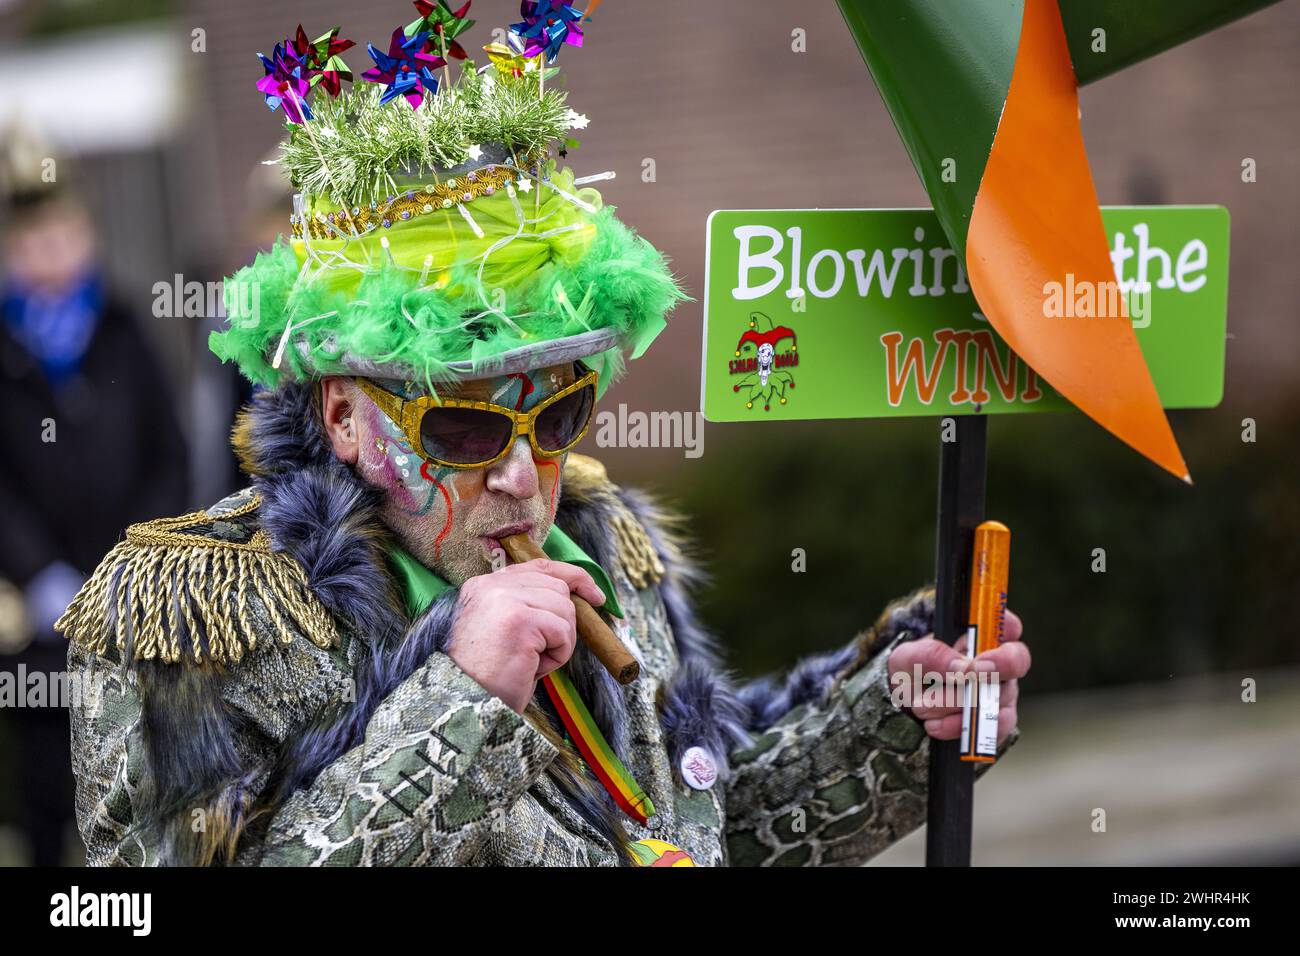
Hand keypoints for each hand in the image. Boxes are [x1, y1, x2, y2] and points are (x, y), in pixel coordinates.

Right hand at [445, 558, 605, 713]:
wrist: (464, 702)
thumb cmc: (486, 675)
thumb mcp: (503, 630)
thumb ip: (525, 605)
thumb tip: (572, 596)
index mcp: (485, 586)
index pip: (539, 567)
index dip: (572, 576)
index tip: (594, 594)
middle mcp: (492, 586)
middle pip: (557, 587)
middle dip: (563, 622)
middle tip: (543, 652)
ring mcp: (506, 600)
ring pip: (564, 609)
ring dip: (559, 641)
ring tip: (533, 662)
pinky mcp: (521, 621)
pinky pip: (562, 631)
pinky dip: (558, 655)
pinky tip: (534, 667)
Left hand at [887, 610, 1028, 744]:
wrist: (903, 708)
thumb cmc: (911, 672)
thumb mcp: (908, 657)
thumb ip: (931, 655)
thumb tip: (962, 667)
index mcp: (979, 636)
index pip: (1007, 623)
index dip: (1004, 628)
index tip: (981, 646)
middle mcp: (998, 663)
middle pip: (1017, 660)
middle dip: (997, 667)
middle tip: (967, 676)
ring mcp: (1001, 693)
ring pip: (996, 697)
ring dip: (955, 703)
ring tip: (922, 706)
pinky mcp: (996, 723)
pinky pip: (991, 728)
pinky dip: (958, 727)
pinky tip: (935, 725)